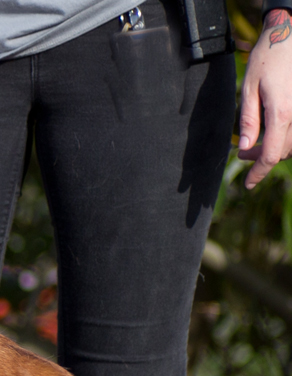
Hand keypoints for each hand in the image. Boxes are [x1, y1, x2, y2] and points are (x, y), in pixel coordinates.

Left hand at [238, 9, 291, 186]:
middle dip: (260, 159)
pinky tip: (270, 133)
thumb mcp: (249, 89)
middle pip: (281, 152)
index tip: (248, 185)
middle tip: (242, 153)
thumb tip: (246, 148)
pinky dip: (284, 138)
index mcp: (282, 113)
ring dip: (273, 149)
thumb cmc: (267, 59)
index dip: (258, 173)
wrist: (289, 36)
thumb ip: (249, 120)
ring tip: (253, 143)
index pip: (270, 154)